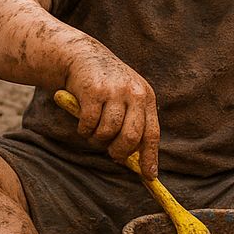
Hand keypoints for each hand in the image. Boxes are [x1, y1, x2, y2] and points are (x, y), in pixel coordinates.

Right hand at [62, 53, 160, 177]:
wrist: (82, 56)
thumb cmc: (106, 85)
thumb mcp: (126, 97)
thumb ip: (133, 122)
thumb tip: (137, 161)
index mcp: (146, 97)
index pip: (152, 133)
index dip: (150, 157)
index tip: (149, 176)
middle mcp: (133, 93)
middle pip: (131, 137)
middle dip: (120, 152)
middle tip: (112, 153)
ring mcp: (114, 91)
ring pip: (108, 132)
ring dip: (98, 139)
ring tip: (94, 131)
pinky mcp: (93, 92)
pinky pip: (89, 124)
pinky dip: (84, 129)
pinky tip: (83, 121)